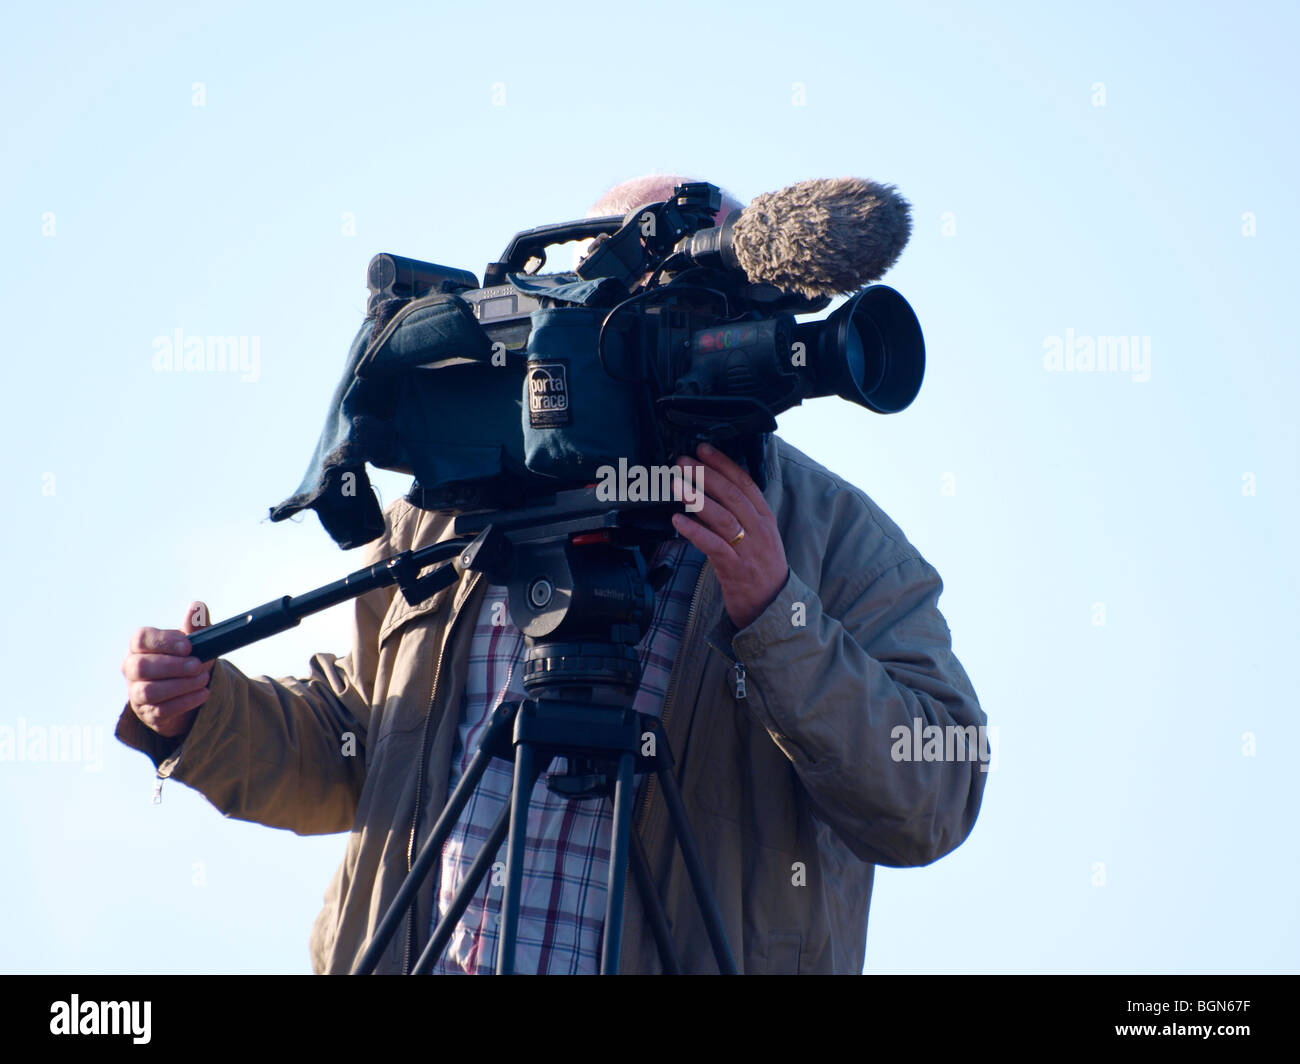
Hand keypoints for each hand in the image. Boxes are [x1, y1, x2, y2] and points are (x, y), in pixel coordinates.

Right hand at [122, 601, 215, 737]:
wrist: (188, 690)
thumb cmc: (187, 659)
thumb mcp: (195, 642)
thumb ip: (195, 626)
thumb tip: (197, 606)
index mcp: (140, 646)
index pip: (140, 639)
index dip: (163, 642)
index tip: (188, 646)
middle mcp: (132, 668)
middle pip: (142, 666)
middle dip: (173, 666)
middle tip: (198, 665)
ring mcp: (137, 692)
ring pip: (149, 691)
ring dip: (181, 685)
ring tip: (203, 679)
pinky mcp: (148, 713)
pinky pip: (161, 710)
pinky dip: (186, 701)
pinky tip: (203, 693)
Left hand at [671, 443, 788, 629]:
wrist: (773, 608)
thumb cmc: (760, 569)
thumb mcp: (755, 536)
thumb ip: (735, 515)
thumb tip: (704, 495)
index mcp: (765, 518)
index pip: (745, 483)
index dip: (724, 464)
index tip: (704, 449)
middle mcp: (759, 530)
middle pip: (732, 495)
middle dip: (706, 474)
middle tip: (683, 461)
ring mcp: (748, 549)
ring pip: (723, 517)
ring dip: (697, 498)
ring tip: (676, 484)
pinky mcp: (735, 569)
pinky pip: (713, 545)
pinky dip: (695, 531)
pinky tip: (677, 520)